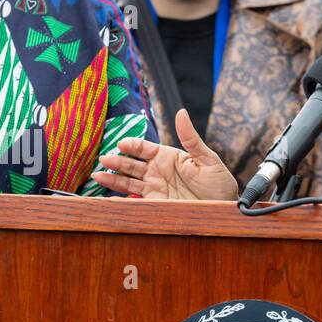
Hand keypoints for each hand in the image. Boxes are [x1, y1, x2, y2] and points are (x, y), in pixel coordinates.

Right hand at [91, 109, 238, 201]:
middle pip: (131, 164)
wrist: (223, 209)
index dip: (132, 145)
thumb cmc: (218, 183)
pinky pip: (135, 201)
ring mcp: (154, 188)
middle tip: (104, 159)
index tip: (122, 144)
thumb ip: (191, 138)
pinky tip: (109, 198)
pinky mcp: (155, 204)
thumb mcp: (207, 159)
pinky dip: (121, 200)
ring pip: (128, 181)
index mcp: (167, 157)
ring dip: (113, 178)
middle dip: (117, 161)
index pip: (144, 148)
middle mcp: (157, 171)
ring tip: (98, 175)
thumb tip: (181, 112)